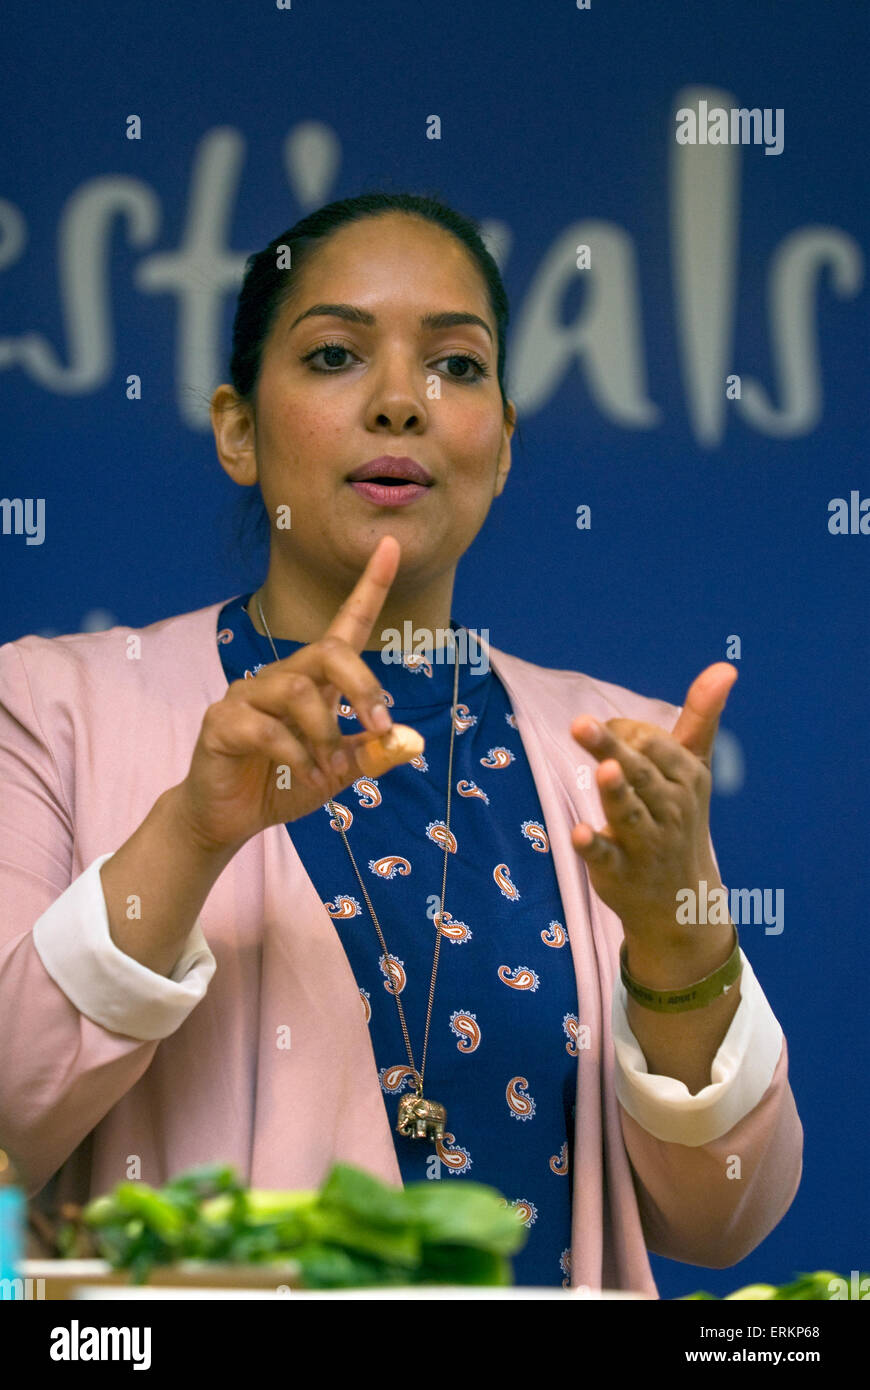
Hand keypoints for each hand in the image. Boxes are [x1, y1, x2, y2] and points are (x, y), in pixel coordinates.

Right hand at [175, 534, 421, 852]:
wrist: (225, 818)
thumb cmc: (280, 784)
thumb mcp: (336, 773)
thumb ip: (368, 755)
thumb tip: (409, 742)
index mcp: (313, 680)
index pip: (345, 624)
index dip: (371, 585)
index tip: (392, 546)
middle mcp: (279, 677)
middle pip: (327, 651)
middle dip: (362, 685)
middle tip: (380, 726)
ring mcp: (246, 695)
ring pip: (298, 690)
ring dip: (326, 733)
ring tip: (330, 770)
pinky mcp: (221, 721)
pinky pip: (267, 729)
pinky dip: (296, 756)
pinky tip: (305, 777)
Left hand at [569, 663, 737, 952]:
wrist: (680, 901)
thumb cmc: (680, 817)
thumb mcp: (694, 768)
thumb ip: (701, 717)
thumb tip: (726, 666)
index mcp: (685, 777)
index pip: (652, 743)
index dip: (622, 733)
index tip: (609, 735)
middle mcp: (669, 807)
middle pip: (639, 771)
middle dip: (612, 747)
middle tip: (581, 723)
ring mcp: (645, 841)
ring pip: (629, 812)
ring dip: (615, 792)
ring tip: (603, 770)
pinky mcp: (619, 870)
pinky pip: (606, 856)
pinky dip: (594, 845)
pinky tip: (580, 833)